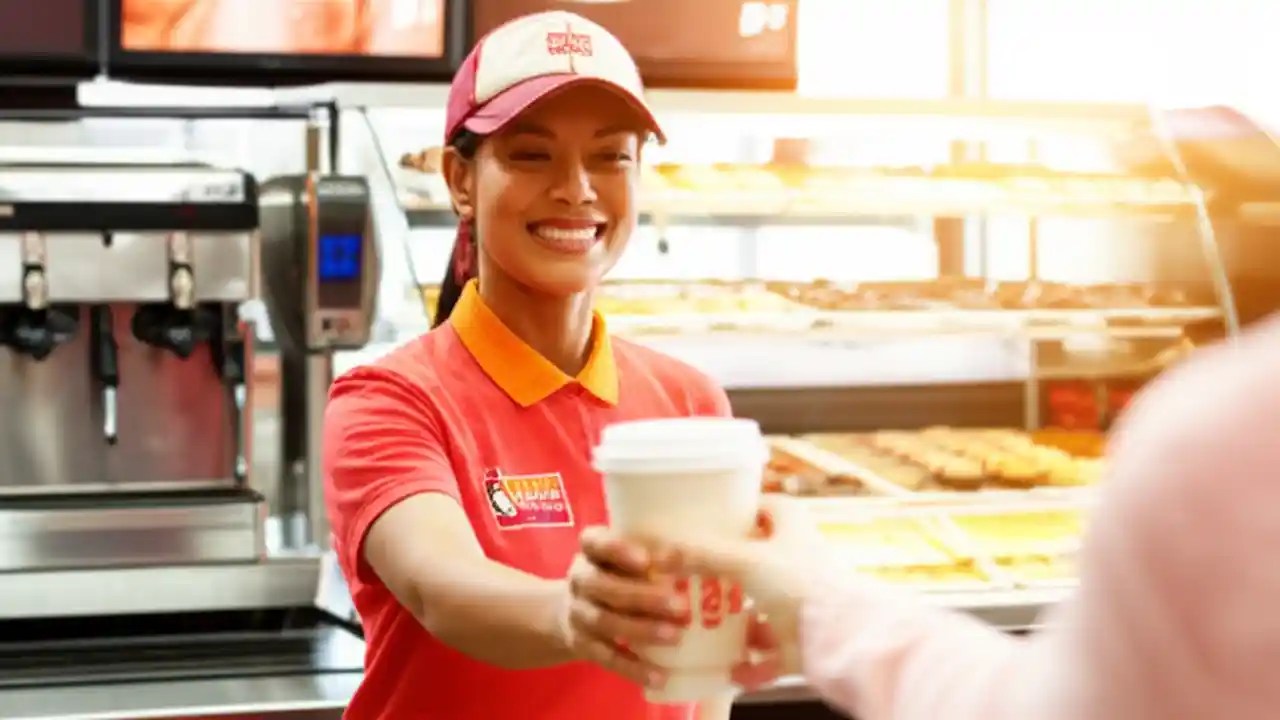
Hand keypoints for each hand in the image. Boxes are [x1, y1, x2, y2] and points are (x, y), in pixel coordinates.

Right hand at [562, 527, 688, 688]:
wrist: (568, 610)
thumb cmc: (614, 574)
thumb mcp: (625, 558)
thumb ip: (653, 556)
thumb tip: (687, 557)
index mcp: (590, 550)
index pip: (594, 542)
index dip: (617, 550)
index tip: (646, 560)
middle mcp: (579, 580)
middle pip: (603, 586)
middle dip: (642, 597)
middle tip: (679, 605)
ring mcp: (578, 614)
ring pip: (605, 622)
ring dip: (642, 630)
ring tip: (675, 636)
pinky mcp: (582, 645)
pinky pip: (607, 658)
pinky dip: (633, 669)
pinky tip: (659, 676)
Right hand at [649, 496, 823, 658]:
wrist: (838, 637)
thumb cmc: (800, 583)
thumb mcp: (743, 559)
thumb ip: (702, 554)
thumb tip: (660, 552)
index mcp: (793, 528)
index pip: (768, 507)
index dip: (743, 510)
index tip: (713, 519)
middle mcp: (800, 563)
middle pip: (759, 561)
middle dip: (728, 571)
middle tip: (693, 574)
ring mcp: (801, 604)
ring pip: (762, 609)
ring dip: (738, 620)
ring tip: (701, 623)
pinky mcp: (800, 641)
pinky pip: (769, 654)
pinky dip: (750, 664)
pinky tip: (728, 668)